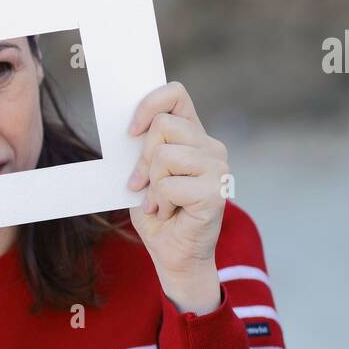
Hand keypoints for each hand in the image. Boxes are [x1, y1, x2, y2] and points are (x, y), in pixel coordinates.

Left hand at [126, 80, 228, 313]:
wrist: (174, 254)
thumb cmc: (158, 212)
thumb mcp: (144, 173)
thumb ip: (143, 147)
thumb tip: (130, 128)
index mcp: (194, 136)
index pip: (175, 94)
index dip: (149, 106)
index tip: (131, 132)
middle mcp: (211, 147)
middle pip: (163, 127)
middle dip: (143, 160)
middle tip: (144, 186)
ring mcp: (218, 168)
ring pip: (164, 155)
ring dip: (152, 185)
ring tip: (160, 202)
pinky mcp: (216, 192)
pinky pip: (169, 184)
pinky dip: (160, 203)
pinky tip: (169, 213)